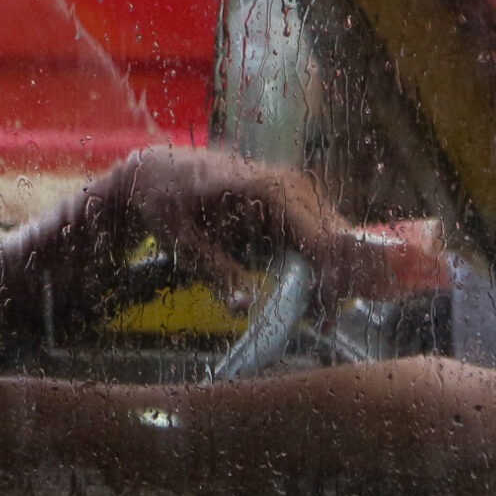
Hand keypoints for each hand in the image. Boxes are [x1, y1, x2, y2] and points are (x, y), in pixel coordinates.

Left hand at [80, 146, 448, 305]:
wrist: (159, 172)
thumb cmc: (167, 206)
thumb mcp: (184, 245)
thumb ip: (218, 274)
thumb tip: (244, 307)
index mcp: (267, 191)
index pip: (321, 239)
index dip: (329, 279)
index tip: (322, 316)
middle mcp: (291, 183)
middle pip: (336, 239)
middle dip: (336, 283)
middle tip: (322, 323)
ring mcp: (297, 187)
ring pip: (335, 236)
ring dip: (332, 275)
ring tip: (319, 315)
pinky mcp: (295, 197)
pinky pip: (322, 232)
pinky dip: (322, 263)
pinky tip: (312, 293)